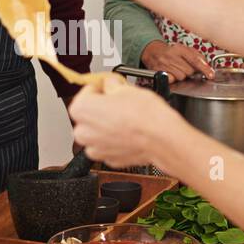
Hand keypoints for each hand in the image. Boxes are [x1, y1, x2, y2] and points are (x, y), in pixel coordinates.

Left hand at [68, 78, 182, 168]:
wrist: (162, 139)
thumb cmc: (145, 116)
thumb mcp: (127, 88)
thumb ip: (112, 85)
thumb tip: (111, 84)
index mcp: (81, 109)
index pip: (86, 91)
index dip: (100, 87)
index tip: (108, 86)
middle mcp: (83, 132)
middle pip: (89, 115)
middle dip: (102, 108)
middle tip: (120, 101)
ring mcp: (95, 148)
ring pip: (97, 133)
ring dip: (107, 125)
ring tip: (126, 117)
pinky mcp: (109, 159)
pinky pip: (108, 146)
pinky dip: (116, 140)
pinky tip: (128, 132)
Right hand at [140, 41, 214, 81]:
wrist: (153, 52)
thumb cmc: (171, 52)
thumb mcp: (185, 49)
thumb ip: (197, 56)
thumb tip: (207, 66)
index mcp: (179, 48)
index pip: (195, 60)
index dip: (204, 68)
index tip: (211, 75)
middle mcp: (171, 56)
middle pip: (189, 71)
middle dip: (190, 71)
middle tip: (184, 66)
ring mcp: (164, 64)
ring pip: (182, 77)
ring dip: (182, 75)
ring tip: (177, 69)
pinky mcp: (159, 72)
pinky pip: (173, 80)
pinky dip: (174, 79)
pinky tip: (171, 73)